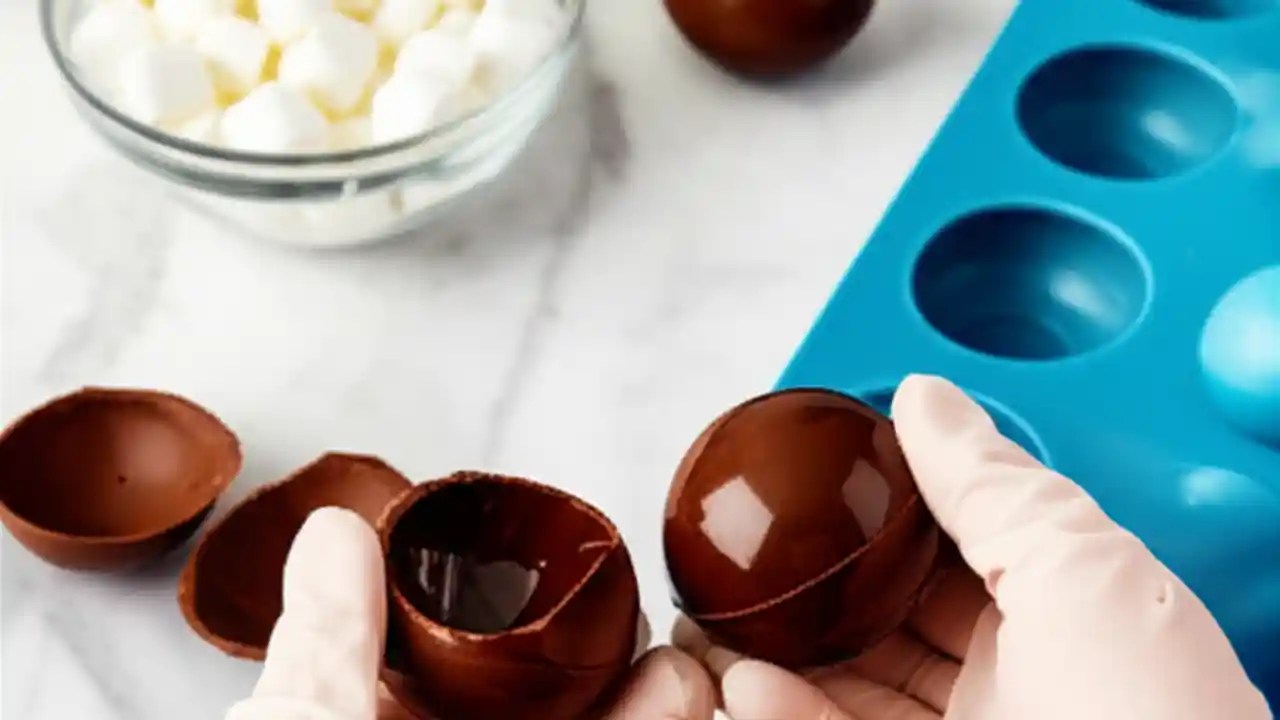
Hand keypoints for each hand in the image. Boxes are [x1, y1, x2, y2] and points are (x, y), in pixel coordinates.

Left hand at [225, 508, 715, 719]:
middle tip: (636, 615)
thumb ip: (325, 647)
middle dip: (595, 664)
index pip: (449, 684)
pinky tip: (685, 694)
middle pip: (539, 711)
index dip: (496, 635)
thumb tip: (334, 530)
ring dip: (648, 699)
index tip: (538, 587)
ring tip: (684, 659)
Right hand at [674, 374, 1270, 719]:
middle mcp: (1013, 675)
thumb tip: (925, 398)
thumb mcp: (1081, 573)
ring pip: (847, 682)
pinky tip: (746, 687)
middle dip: (806, 585)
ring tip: (712, 621)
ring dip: (774, 652)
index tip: (807, 483)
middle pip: (882, 613)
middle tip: (735, 560)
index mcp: (1060, 608)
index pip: (948, 538)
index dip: (876, 506)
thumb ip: (994, 483)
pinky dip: (781, 713)